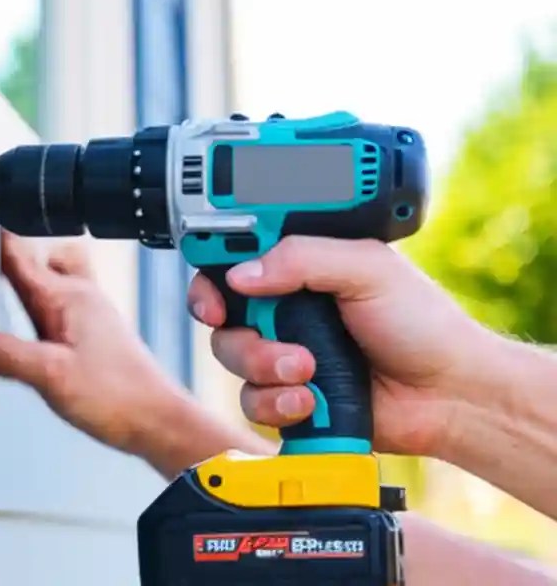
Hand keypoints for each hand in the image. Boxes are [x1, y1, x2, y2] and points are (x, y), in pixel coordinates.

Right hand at [0, 233, 185, 456]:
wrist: (158, 421)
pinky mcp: (95, 332)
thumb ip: (2, 357)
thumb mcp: (49, 376)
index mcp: (66, 297)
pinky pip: (63, 300)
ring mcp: (90, 313)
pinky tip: (33, 325)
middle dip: (11, 255)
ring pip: (56, 275)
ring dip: (31, 276)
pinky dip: (43, 301)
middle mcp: (80, 296)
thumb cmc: (118, 396)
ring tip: (3, 288)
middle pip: (39, 258)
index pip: (19, 258)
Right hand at [187, 236, 497, 456]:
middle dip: (240, 332)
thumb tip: (240, 273)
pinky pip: (253, 401)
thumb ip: (302, 259)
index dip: (212, 280)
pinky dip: (275, 403)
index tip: (213, 300)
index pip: (233, 262)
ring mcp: (285, 354)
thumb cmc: (423, 325)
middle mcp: (286, 309)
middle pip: (222, 315)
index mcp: (301, 268)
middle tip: (268, 335)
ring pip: (232, 359)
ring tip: (307, 372)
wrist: (450, 395)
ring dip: (263, 367)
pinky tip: (308, 401)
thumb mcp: (367, 269)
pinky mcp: (291, 396)